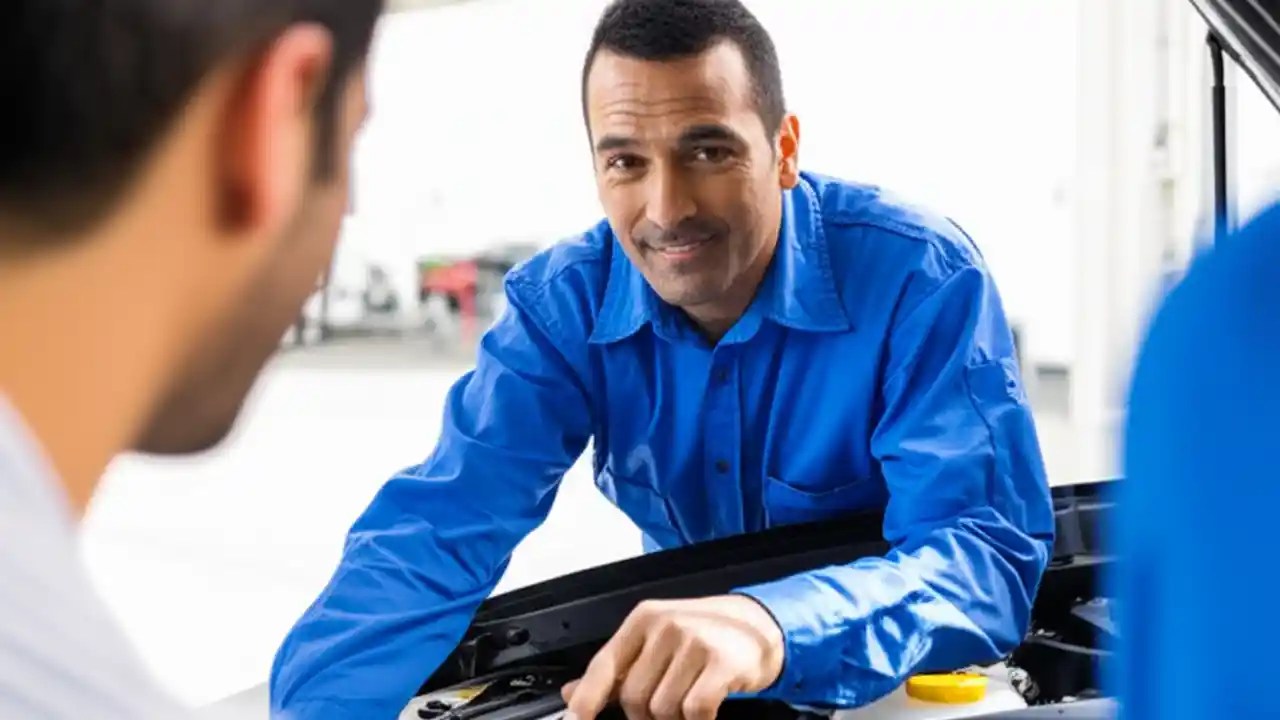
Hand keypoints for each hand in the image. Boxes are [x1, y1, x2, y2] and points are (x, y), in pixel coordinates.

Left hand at [561, 595, 784, 719]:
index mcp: (644, 620)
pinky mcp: (722, 662)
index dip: (587, 699)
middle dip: (647, 716)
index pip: (604, 664)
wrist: (761, 625)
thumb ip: (618, 669)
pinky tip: (705, 714)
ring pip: (663, 708)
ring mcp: (695, 642)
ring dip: (676, 719)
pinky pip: (695, 710)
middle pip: (634, 697)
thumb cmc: (704, 636)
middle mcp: (666, 626)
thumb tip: (572, 694)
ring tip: (691, 703)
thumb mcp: (657, 643)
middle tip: (668, 708)